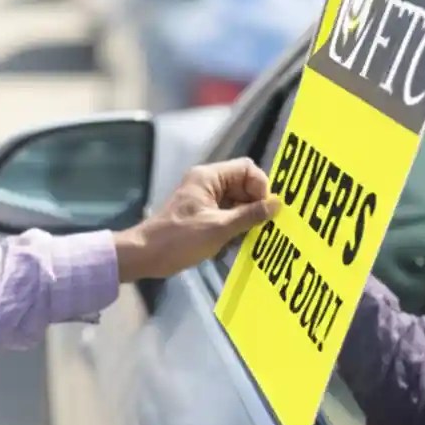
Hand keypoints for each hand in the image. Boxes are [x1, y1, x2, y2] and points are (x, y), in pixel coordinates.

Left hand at [113, 158, 279, 281]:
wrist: (146, 255)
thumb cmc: (180, 239)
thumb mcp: (219, 228)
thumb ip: (250, 215)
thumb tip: (278, 204)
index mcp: (209, 177)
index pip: (246, 169)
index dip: (260, 187)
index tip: (265, 210)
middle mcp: (208, 182)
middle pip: (244, 185)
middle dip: (255, 204)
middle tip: (263, 227)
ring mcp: (204, 198)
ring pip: (237, 201)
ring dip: (246, 218)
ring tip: (251, 236)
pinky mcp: (202, 214)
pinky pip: (227, 213)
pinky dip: (235, 225)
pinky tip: (237, 242)